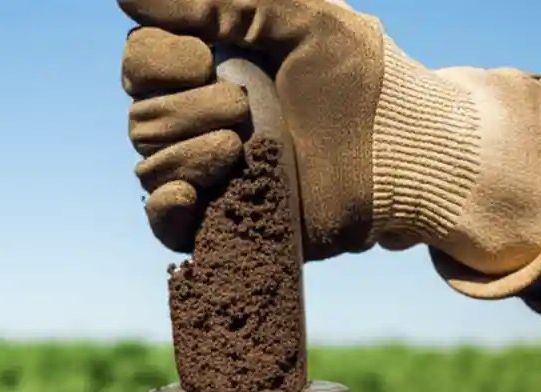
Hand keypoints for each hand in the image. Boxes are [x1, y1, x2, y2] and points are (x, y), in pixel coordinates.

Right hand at [120, 0, 540, 296]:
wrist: (400, 156)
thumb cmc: (361, 79)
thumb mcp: (301, 19)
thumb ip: (223, 0)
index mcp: (208, 66)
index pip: (139, 58)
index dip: (160, 60)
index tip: (205, 58)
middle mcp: (197, 117)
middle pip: (140, 114)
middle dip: (190, 109)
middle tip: (246, 108)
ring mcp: (205, 172)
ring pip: (148, 164)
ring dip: (193, 153)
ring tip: (244, 149)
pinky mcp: (220, 220)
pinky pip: (162, 221)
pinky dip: (168, 206)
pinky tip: (193, 195)